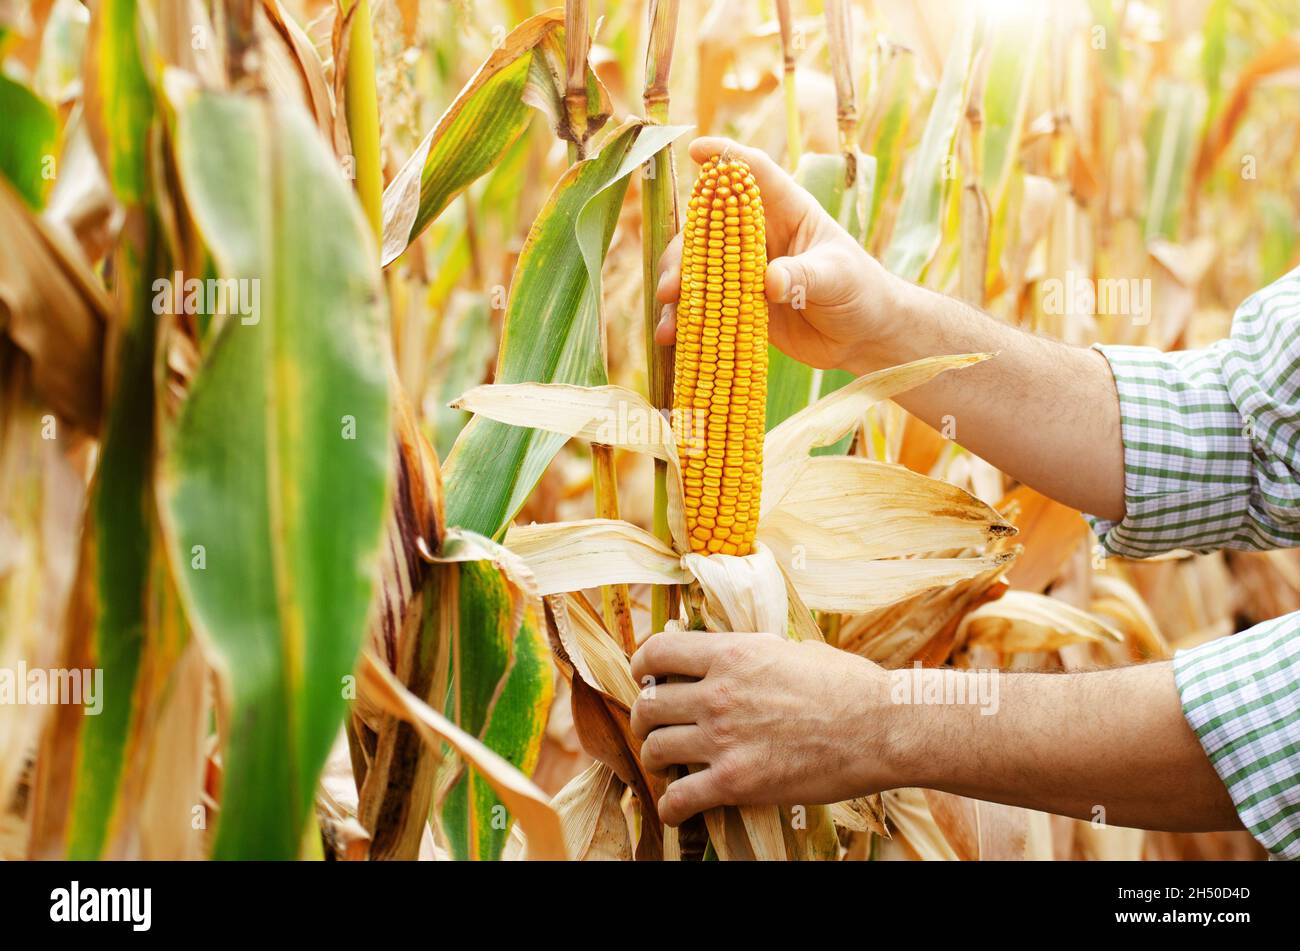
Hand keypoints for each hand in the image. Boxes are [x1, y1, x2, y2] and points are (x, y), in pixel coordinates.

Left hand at [629, 629, 892, 825]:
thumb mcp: (790, 649)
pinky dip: (671, 806)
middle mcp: (717, 693)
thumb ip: (749, 653)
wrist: (881, 727)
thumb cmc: (848, 684)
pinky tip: (678, 807)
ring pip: (655, 749)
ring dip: (656, 757)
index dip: (642, 665)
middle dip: (644, 718)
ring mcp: (723, 738)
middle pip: (647, 705)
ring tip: (669, 762)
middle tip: (655, 725)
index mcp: (730, 653)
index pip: (657, 651)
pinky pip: (679, 798)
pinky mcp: (736, 782)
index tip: (645, 677)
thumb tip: (726, 653)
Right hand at [655, 136, 904, 373]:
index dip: (725, 158)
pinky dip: (684, 320)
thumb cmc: (860, 291)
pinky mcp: (739, 305)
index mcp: (787, 212)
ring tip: (669, 318)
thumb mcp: (837, 278)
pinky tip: (672, 336)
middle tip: (673, 284)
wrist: (863, 337)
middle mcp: (759, 237)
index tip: (697, 149)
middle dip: (683, 253)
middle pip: (708, 228)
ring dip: (677, 290)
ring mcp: (745, 272)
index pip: (754, 174)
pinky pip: (703, 306)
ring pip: (697, 269)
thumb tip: (769, 281)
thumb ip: (804, 275)